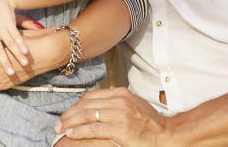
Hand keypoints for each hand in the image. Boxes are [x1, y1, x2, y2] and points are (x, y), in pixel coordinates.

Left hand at [55, 87, 173, 145]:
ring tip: (61, 129)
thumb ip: (117, 101)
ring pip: (86, 115)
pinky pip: (93, 128)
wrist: (168, 135)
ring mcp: (119, 114)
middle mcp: (118, 100)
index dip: (75, 105)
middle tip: (59, 122)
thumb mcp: (134, 104)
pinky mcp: (120, 128)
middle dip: (69, 114)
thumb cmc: (152, 123)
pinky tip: (71, 134)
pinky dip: (79, 131)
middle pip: (85, 104)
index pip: (90, 96)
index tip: (68, 113)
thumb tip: (100, 101)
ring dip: (70, 122)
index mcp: (120, 93)